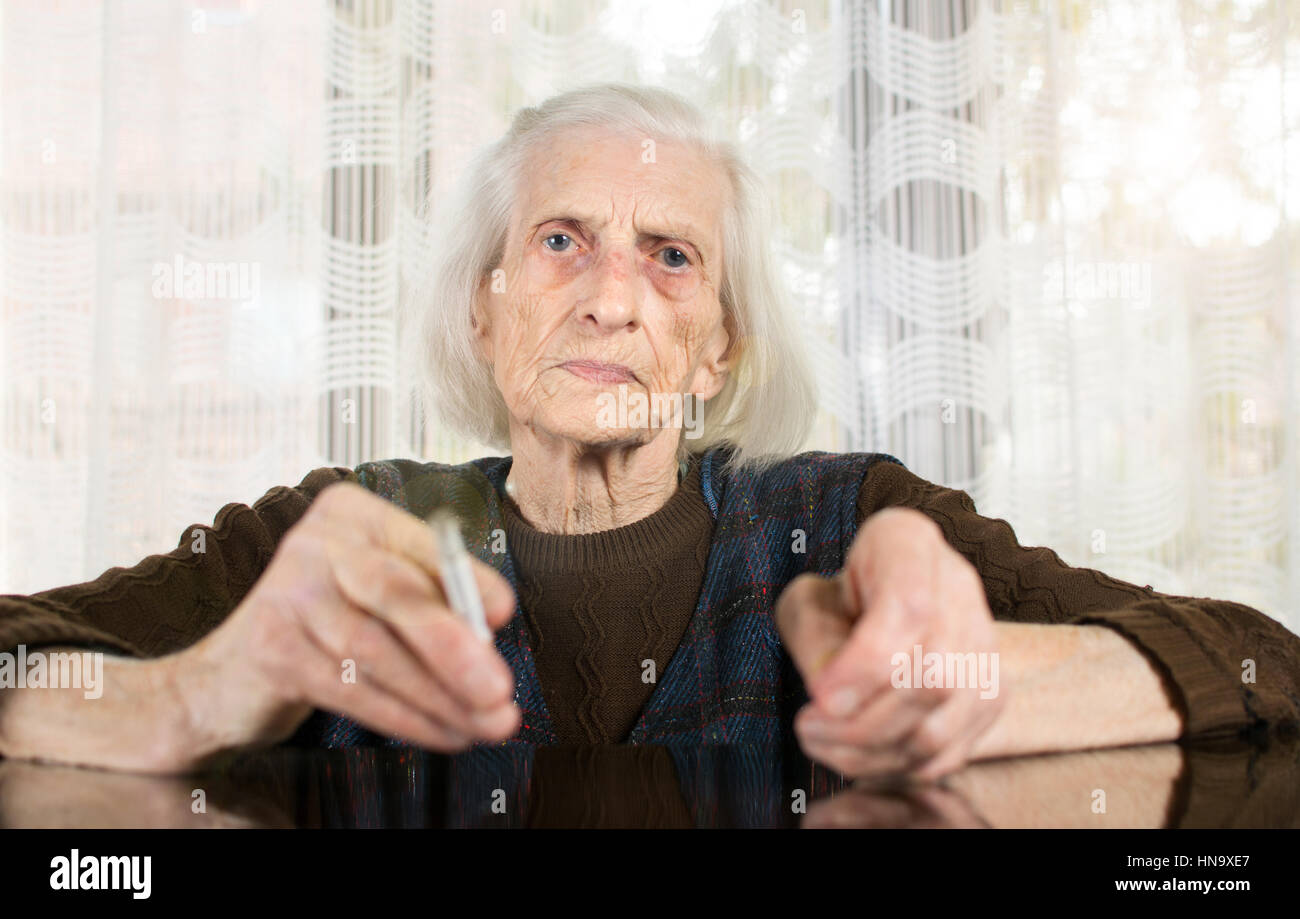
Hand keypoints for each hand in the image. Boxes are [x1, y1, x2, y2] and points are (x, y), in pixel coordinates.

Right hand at [161, 481, 519, 769]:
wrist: (230, 673)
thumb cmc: (332, 622)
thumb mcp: (384, 593)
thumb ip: (435, 595)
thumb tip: (491, 619)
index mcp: (355, 515)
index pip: (421, 546)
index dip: (467, 581)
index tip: (505, 614)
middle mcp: (316, 544)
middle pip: (394, 593)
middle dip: (452, 646)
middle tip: (498, 688)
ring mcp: (286, 595)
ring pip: (375, 651)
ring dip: (439, 696)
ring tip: (486, 723)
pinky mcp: (271, 649)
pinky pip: (350, 689)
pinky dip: (404, 717)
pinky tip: (442, 732)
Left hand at [775, 506, 1004, 780]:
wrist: (875, 596)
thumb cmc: (837, 596)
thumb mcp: (806, 600)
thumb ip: (814, 640)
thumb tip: (833, 701)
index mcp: (908, 542)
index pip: (910, 608)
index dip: (865, 666)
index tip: (819, 697)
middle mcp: (960, 586)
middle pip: (933, 674)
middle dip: (862, 721)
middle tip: (808, 727)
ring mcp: (985, 643)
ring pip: (943, 722)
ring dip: (874, 751)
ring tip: (824, 742)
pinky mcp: (991, 693)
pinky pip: (949, 751)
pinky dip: (898, 766)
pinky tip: (859, 754)